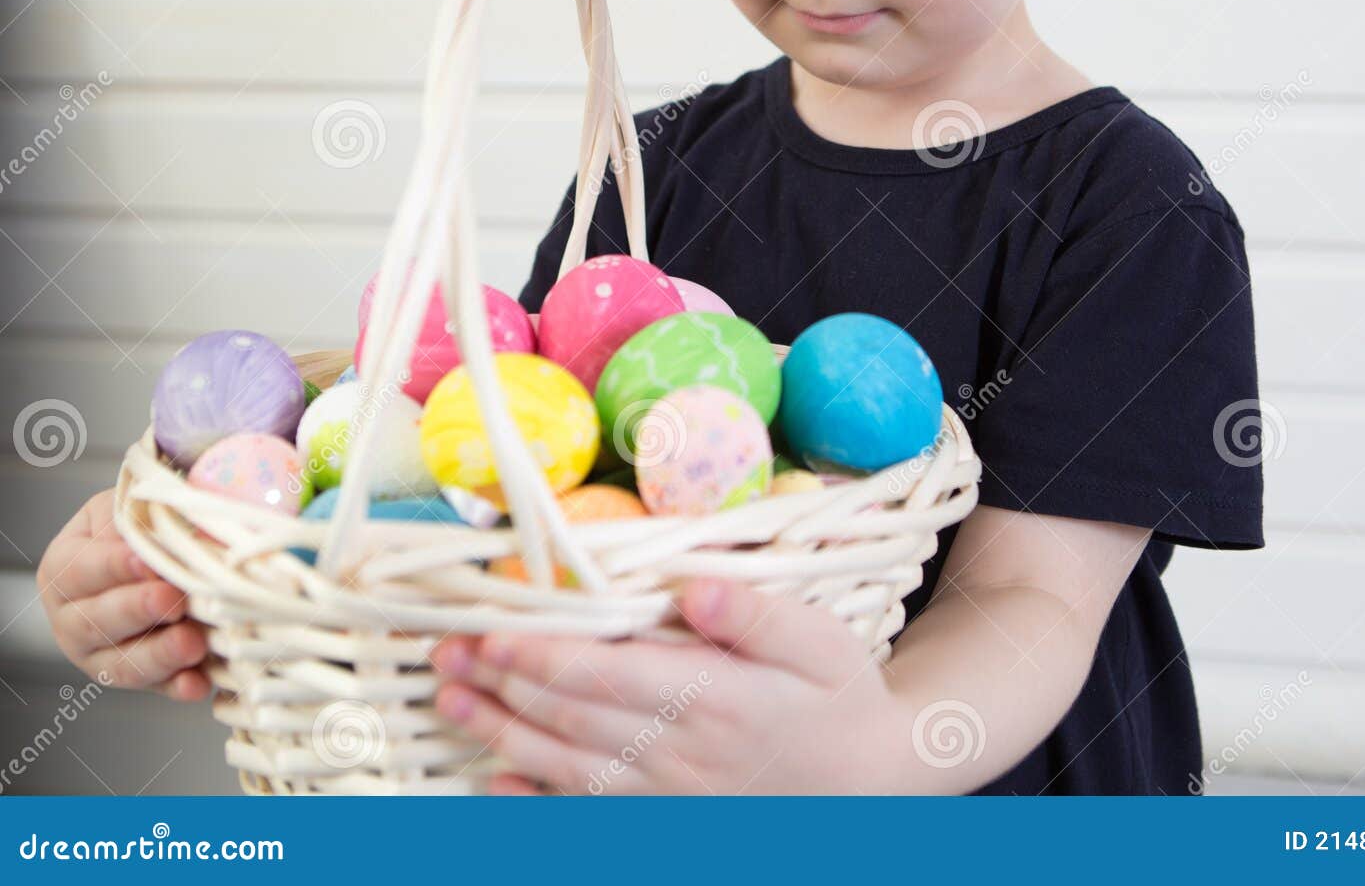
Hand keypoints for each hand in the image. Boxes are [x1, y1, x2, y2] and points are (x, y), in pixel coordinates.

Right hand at [37, 489, 210, 699]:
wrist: (168, 556)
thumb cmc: (145, 526)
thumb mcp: (136, 511)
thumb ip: (146, 519)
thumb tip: (181, 530)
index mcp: (64, 569)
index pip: (80, 570)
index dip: (112, 567)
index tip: (146, 561)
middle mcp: (73, 618)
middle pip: (96, 622)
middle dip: (136, 610)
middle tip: (172, 600)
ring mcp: (102, 655)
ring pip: (121, 664)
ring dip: (158, 655)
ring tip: (192, 643)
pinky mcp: (142, 678)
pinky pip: (157, 688)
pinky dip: (178, 686)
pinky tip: (197, 683)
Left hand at [430, 578, 912, 793]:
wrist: (869, 785)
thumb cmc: (839, 698)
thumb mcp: (821, 643)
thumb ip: (759, 616)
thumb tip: (698, 587)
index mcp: (718, 698)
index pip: (607, 672)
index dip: (542, 650)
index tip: (491, 625)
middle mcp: (684, 754)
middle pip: (573, 716)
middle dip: (504, 681)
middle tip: (447, 648)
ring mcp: (670, 798)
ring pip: (567, 766)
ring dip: (502, 732)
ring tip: (451, 699)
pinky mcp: (665, 825)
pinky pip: (588, 819)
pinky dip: (535, 805)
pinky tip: (494, 782)